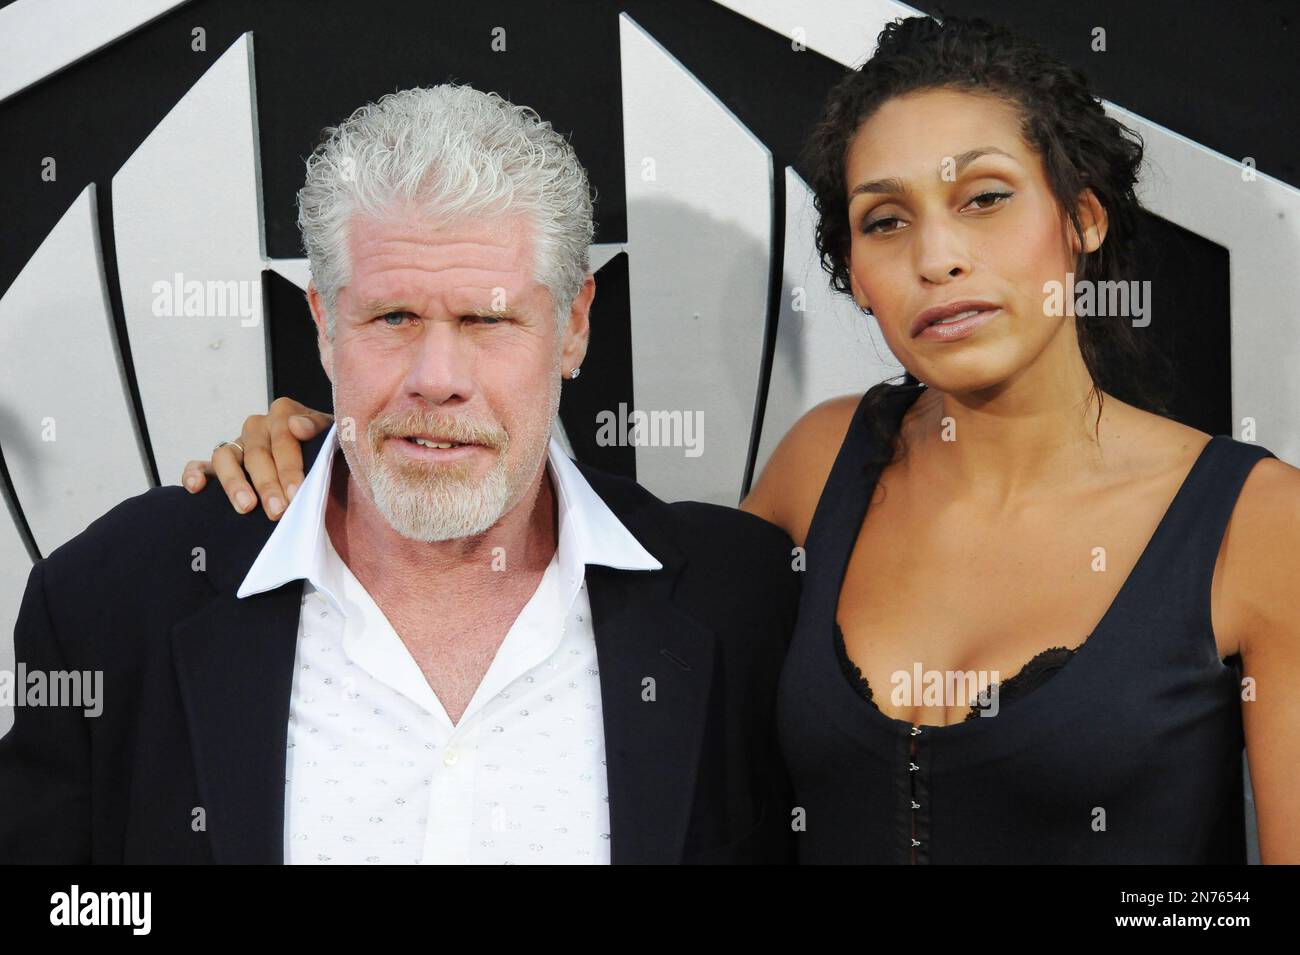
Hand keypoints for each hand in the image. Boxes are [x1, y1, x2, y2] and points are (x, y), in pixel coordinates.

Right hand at [180, 397, 333, 518]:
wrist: (323, 461)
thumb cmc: (327, 449)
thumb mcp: (333, 435)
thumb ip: (318, 427)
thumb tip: (297, 426)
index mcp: (284, 414)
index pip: (283, 437)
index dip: (289, 466)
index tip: (297, 492)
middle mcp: (257, 426)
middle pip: (257, 452)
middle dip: (268, 484)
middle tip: (278, 511)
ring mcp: (237, 444)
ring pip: (225, 457)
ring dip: (235, 483)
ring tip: (247, 508)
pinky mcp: (220, 464)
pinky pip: (201, 464)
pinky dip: (194, 473)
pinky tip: (196, 488)